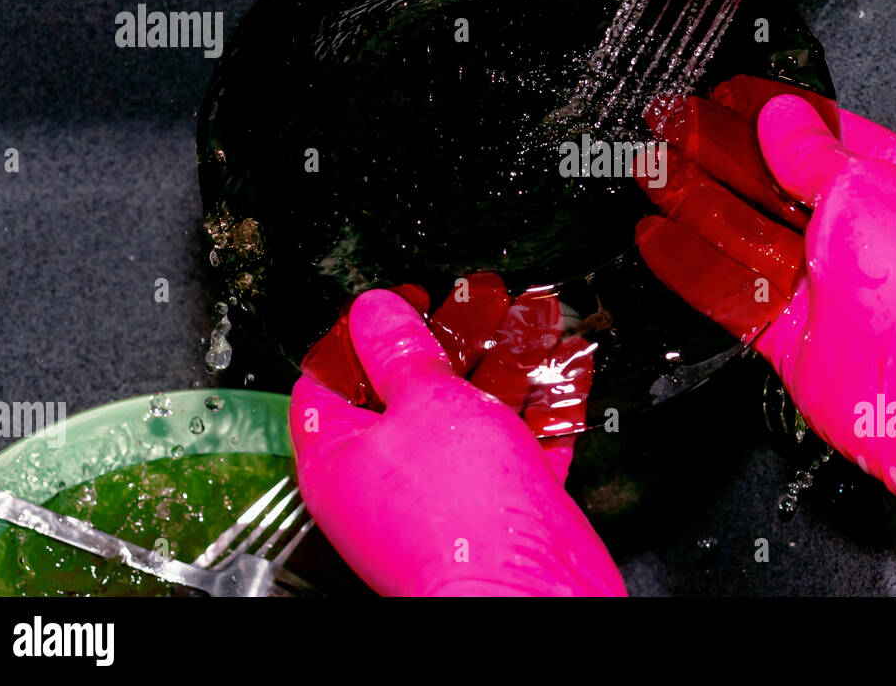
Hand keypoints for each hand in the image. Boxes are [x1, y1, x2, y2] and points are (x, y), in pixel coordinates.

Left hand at [289, 288, 625, 595]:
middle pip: (413, 391)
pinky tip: (566, 375)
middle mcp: (391, 479)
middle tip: (475, 301)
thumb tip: (375, 312)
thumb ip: (401, 352)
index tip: (393, 303)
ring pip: (475, 413)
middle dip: (451, 339)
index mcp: (341, 456)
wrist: (530, 595)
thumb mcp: (425, 404)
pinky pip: (522, 445)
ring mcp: (449, 494)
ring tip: (530, 319)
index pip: (330, 381)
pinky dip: (544, 408)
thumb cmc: (460, 519)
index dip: (360, 335)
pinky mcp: (503, 507)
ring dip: (506, 364)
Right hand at [637, 76, 895, 594]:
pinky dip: (692, 267)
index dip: (770, 113)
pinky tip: (658, 239)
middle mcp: (861, 235)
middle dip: (722, 152)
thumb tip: (780, 118)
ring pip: (747, 235)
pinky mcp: (795, 335)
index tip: (725, 94)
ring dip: (697, 202)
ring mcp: (826, 286)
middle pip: (775, 183)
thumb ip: (811, 155)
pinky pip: (734, 292)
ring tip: (652, 170)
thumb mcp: (865, 187)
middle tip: (673, 126)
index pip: (821, 134)